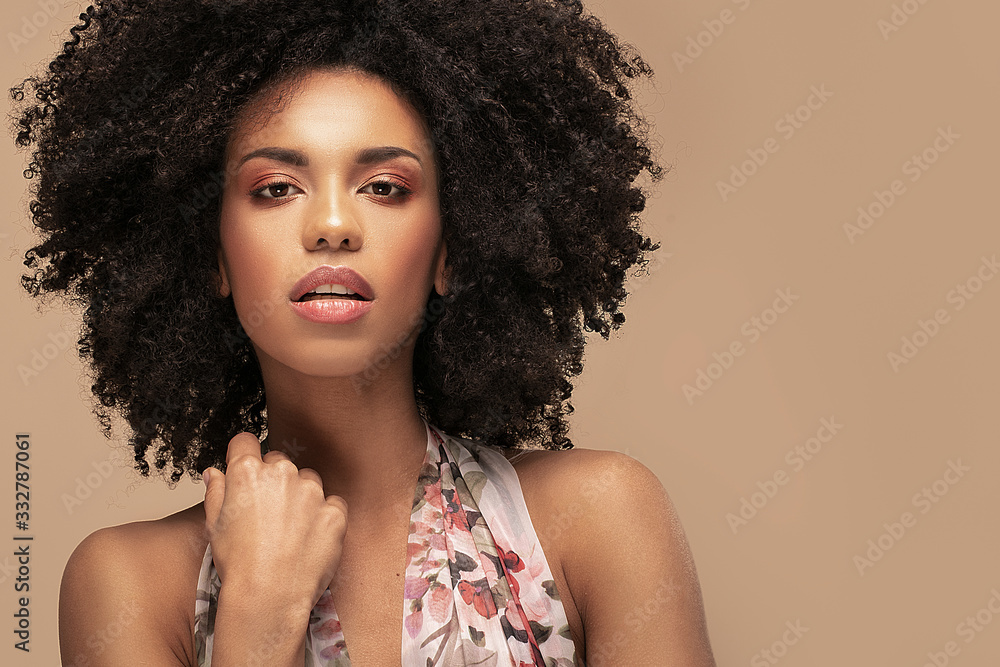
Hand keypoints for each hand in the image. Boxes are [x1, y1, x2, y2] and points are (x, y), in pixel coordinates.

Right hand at [202, 433, 347, 613]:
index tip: (245, 470)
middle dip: (273, 481)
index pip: (245, 443)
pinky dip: (323, 517)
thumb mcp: (214, 525)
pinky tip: (309, 539)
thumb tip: (215, 473)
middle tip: (267, 514)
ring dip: (301, 497)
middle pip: (279, 463)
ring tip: (289, 531)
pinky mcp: (334, 511)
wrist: (269, 596)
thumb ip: (216, 492)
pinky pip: (331, 504)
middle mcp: (283, 474)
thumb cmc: (239, 564)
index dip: (243, 456)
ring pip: (308, 482)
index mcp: (248, 473)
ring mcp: (312, 492)